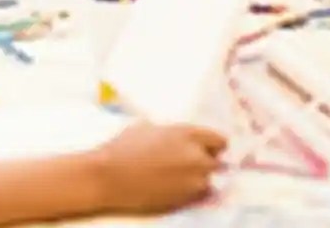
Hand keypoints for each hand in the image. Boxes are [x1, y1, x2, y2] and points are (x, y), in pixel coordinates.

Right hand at [92, 122, 226, 214]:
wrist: (109, 177)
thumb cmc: (123, 147)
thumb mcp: (150, 128)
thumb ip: (173, 133)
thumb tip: (181, 139)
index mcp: (188, 134)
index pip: (220, 141)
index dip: (212, 146)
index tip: (205, 150)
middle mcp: (196, 156)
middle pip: (217, 162)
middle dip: (206, 162)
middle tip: (188, 165)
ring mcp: (192, 180)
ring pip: (208, 180)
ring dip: (197, 179)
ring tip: (176, 178)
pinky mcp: (184, 200)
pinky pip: (196, 195)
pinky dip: (188, 192)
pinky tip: (170, 187)